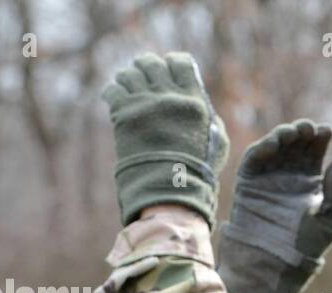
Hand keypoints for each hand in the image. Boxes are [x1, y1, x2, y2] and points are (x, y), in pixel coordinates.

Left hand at [102, 52, 228, 226]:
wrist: (172, 191)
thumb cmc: (198, 172)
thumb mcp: (217, 144)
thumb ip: (211, 119)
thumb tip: (204, 108)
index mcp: (194, 100)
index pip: (180, 62)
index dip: (173, 62)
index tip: (169, 69)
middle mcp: (169, 96)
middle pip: (151, 63)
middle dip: (146, 67)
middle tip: (144, 77)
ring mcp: (145, 104)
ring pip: (129, 74)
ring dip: (128, 78)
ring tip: (128, 88)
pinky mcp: (124, 115)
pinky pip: (113, 90)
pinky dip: (114, 92)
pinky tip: (116, 101)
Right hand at [217, 119, 331, 292]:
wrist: (275, 265)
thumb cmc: (306, 247)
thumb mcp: (330, 220)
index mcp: (310, 182)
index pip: (315, 151)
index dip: (321, 137)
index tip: (327, 131)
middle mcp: (289, 176)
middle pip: (296, 144)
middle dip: (303, 132)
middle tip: (310, 129)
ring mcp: (269, 177)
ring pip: (276, 146)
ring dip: (284, 134)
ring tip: (294, 132)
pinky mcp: (249, 182)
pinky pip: (254, 159)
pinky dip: (263, 147)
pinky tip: (276, 142)